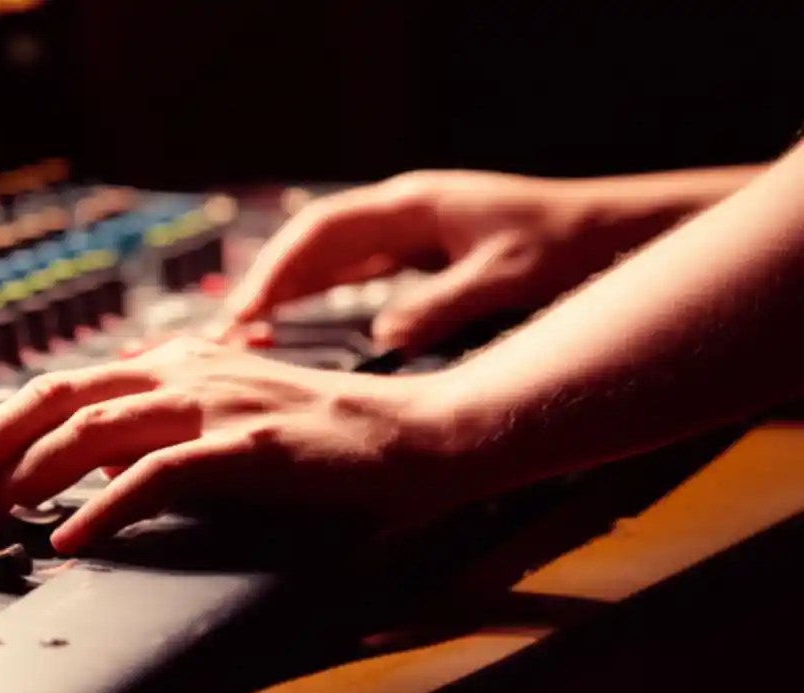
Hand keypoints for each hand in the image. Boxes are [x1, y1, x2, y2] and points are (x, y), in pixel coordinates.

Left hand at [0, 338, 459, 553]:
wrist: (415, 433)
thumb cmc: (320, 437)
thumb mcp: (219, 423)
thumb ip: (152, 435)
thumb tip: (78, 473)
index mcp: (170, 364)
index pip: (53, 392)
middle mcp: (181, 371)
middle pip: (50, 402)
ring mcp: (215, 403)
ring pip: (89, 433)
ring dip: (22, 481)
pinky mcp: (249, 444)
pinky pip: (157, 475)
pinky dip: (103, 508)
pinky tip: (69, 540)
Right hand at [225, 170, 630, 352]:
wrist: (612, 228)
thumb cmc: (568, 245)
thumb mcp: (506, 278)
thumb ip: (443, 305)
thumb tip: (383, 336)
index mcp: (415, 204)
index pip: (324, 230)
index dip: (280, 269)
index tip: (247, 311)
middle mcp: (405, 208)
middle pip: (317, 239)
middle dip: (272, 280)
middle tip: (232, 329)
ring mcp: (412, 226)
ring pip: (332, 253)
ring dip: (291, 286)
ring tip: (250, 329)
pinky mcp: (423, 247)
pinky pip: (356, 266)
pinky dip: (322, 291)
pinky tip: (300, 317)